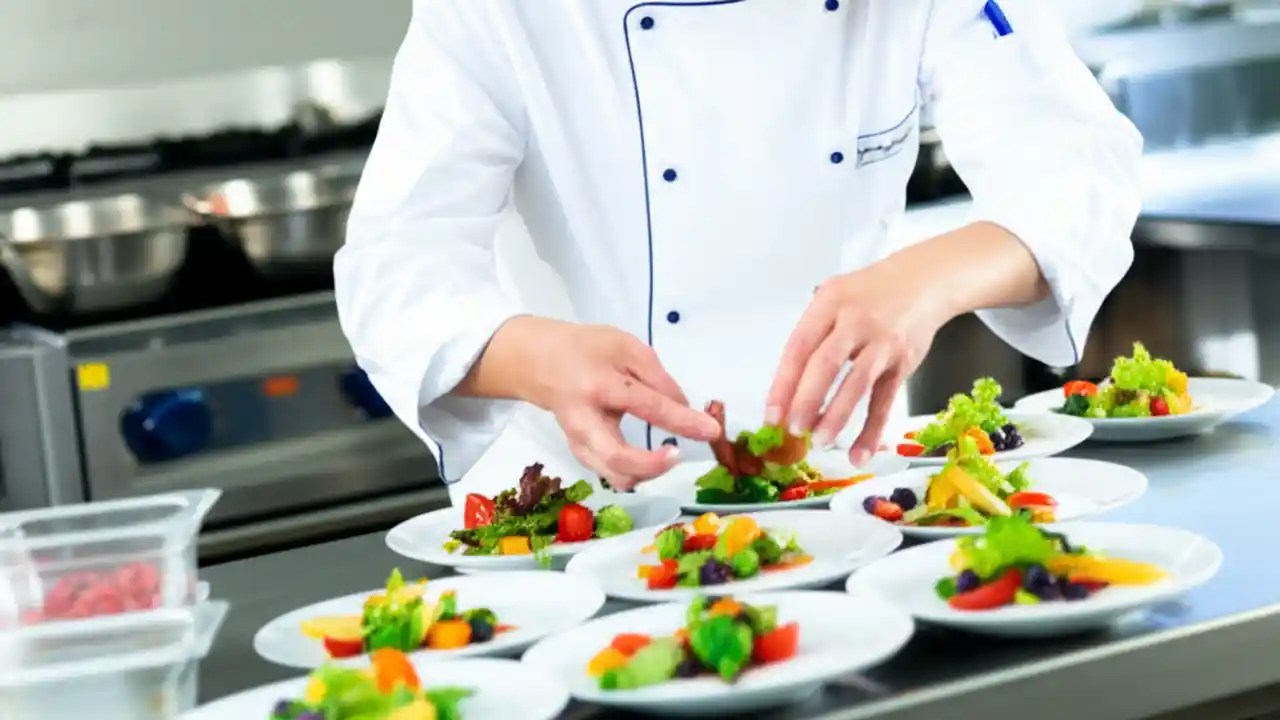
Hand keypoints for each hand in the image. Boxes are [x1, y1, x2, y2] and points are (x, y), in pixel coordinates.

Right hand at [496, 318, 719, 490]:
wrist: (539, 362)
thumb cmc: (586, 349)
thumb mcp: (625, 347)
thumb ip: (657, 377)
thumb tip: (685, 408)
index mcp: (600, 385)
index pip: (647, 407)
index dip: (682, 421)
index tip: (711, 430)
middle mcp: (585, 420)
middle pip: (618, 459)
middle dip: (653, 465)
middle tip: (678, 454)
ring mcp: (578, 442)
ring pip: (613, 476)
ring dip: (646, 472)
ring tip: (667, 454)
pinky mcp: (579, 453)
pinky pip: (609, 473)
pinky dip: (633, 472)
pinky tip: (648, 459)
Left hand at [766, 223, 1049, 464]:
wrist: (924, 280)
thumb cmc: (869, 295)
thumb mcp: (834, 298)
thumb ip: (812, 336)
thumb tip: (786, 391)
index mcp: (829, 303)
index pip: (799, 346)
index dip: (783, 383)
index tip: (771, 414)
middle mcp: (855, 320)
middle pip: (825, 364)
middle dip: (806, 400)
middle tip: (792, 429)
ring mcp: (882, 341)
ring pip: (857, 383)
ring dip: (837, 416)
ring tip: (820, 441)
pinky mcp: (903, 361)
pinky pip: (885, 400)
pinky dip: (872, 429)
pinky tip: (859, 453)